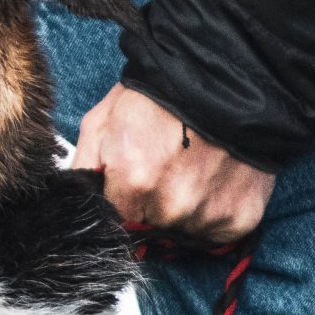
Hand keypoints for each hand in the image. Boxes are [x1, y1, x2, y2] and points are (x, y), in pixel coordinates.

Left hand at [72, 85, 273, 242]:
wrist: (226, 81)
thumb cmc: (157, 98)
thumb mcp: (102, 123)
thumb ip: (82, 170)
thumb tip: (74, 204)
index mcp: (133, 183)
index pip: (113, 225)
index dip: (118, 206)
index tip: (127, 188)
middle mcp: (171, 207)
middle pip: (147, 230)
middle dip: (147, 209)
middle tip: (161, 171)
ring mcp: (208, 215)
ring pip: (181, 233)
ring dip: (181, 212)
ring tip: (189, 172)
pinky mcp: (240, 219)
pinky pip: (214, 233)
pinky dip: (211, 213)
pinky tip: (211, 182)